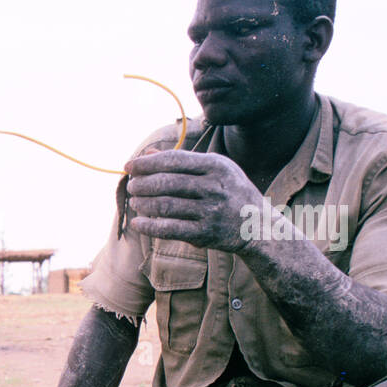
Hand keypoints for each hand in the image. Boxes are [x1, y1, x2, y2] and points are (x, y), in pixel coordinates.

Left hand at [123, 150, 262, 253]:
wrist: (258, 225)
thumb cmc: (230, 191)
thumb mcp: (215, 169)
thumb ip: (182, 161)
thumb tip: (146, 153)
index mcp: (216, 166)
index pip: (173, 161)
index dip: (147, 163)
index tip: (128, 166)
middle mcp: (214, 187)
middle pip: (166, 183)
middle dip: (142, 184)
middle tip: (131, 186)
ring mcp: (210, 211)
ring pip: (165, 206)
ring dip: (143, 203)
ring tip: (134, 201)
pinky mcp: (204, 233)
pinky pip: (169, 229)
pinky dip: (149, 226)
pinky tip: (137, 222)